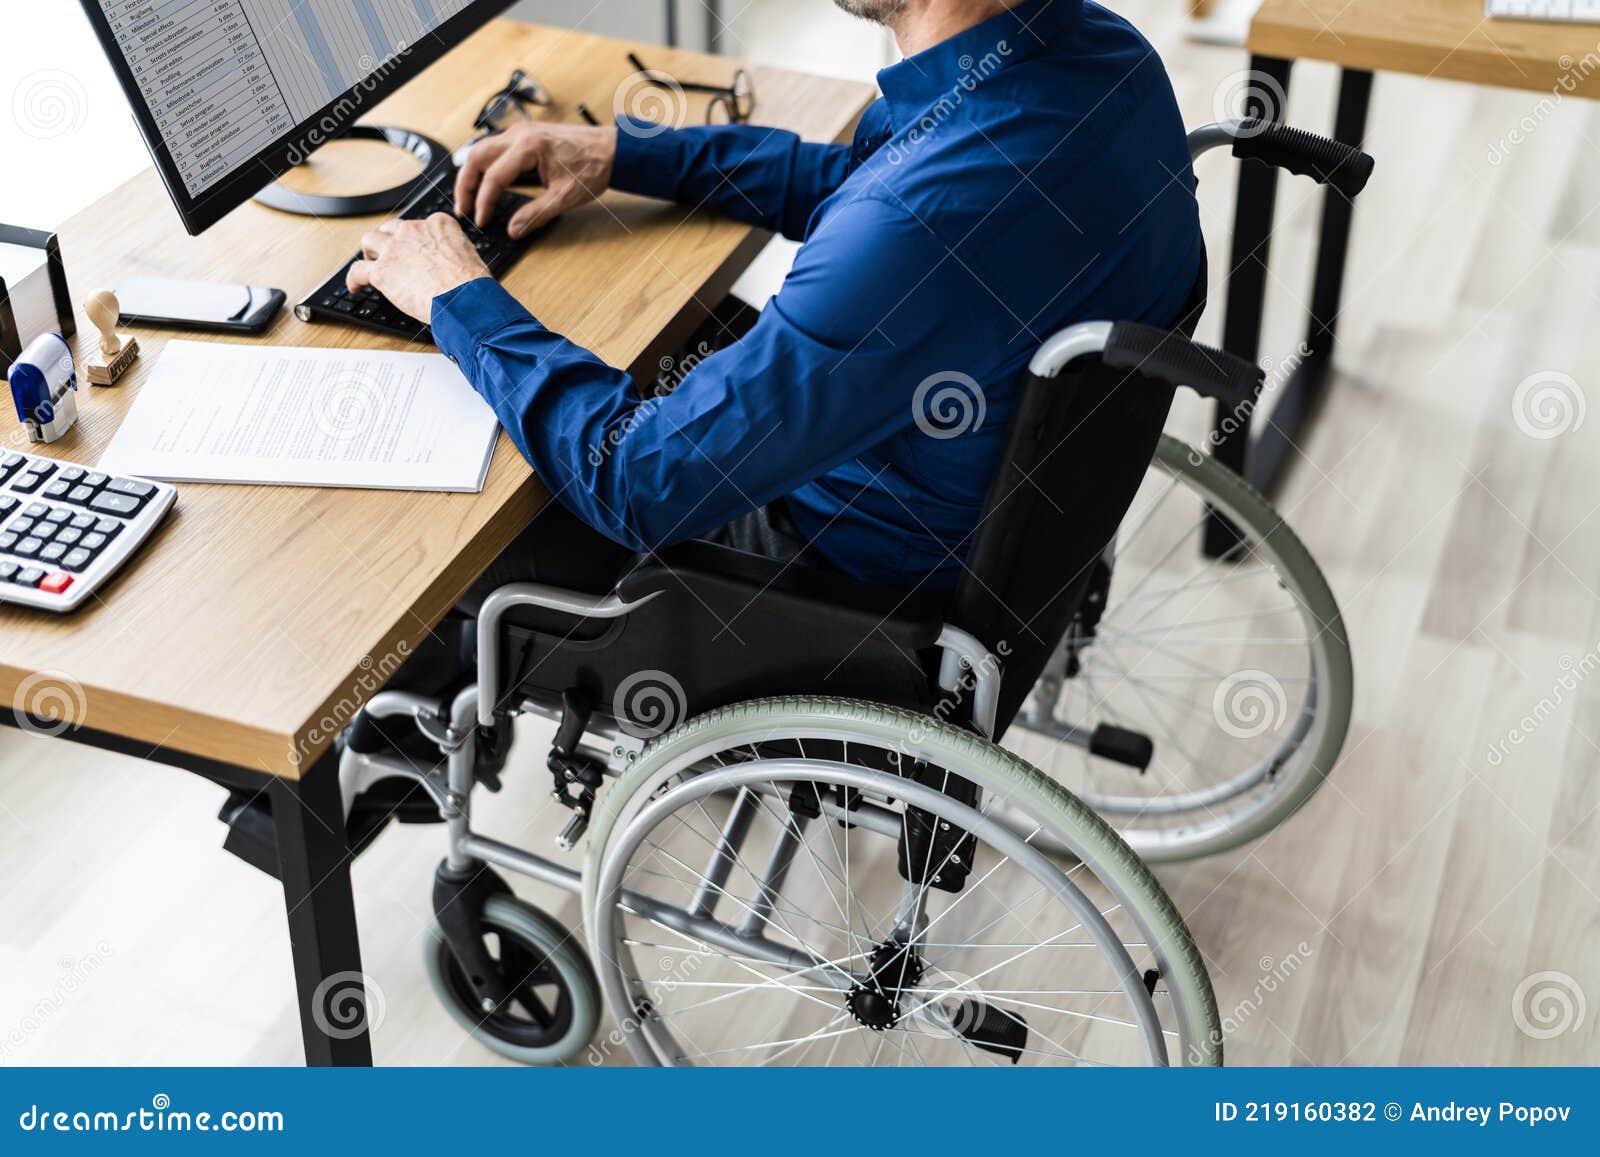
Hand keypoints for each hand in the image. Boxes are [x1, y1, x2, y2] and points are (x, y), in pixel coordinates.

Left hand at [346, 214, 490, 323]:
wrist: (463, 298)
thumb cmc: (473, 284)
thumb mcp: (471, 257)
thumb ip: (456, 254)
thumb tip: (454, 267)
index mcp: (439, 225)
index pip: (422, 224)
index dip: (416, 238)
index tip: (416, 248)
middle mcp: (413, 231)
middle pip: (392, 228)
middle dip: (389, 239)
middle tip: (390, 253)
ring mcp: (394, 249)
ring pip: (370, 241)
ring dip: (370, 251)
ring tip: (370, 262)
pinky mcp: (381, 271)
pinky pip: (358, 270)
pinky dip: (354, 279)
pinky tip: (355, 287)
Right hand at [454, 123, 616, 237]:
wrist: (612, 149)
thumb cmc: (593, 167)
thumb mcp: (564, 197)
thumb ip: (536, 214)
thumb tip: (513, 230)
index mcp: (529, 147)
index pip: (493, 177)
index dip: (483, 203)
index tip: (481, 221)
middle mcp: (520, 134)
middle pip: (476, 157)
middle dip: (465, 185)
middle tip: (462, 209)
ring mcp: (521, 132)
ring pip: (482, 149)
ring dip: (472, 173)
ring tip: (469, 198)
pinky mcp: (524, 135)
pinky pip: (494, 148)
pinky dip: (484, 165)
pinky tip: (485, 182)